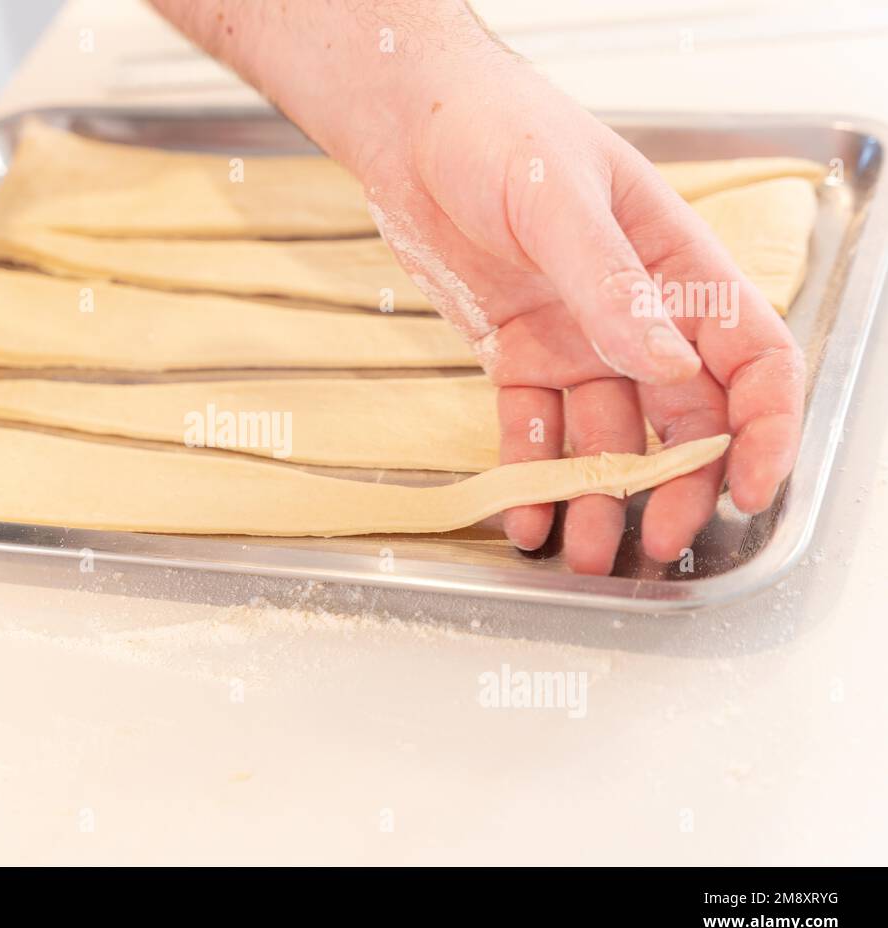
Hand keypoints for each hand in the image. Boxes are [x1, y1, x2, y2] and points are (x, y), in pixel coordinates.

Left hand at [152, 1, 803, 573]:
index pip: (751, 358)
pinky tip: (523, 514)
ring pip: (607, 438)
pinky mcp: (517, 355)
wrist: (410, 129)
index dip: (764, 428)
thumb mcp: (559, 200)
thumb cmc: (496, 130)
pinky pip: (534, 429)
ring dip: (600, 497)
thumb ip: (613, 285)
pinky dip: (531, 473)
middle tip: (652, 541)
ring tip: (583, 552)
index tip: (751, 489)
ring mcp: (577, 340)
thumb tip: (670, 363)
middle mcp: (636, 314)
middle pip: (683, 418)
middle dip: (676, 486)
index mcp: (679, 269)